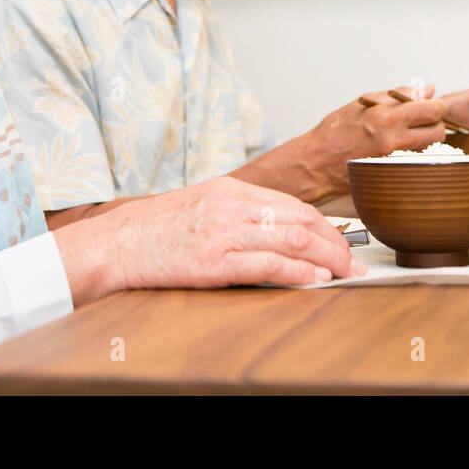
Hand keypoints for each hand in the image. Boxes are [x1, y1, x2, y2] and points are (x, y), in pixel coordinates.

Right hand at [55, 176, 364, 302]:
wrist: (113, 243)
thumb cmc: (152, 230)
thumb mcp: (199, 206)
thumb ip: (235, 213)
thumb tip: (276, 231)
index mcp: (230, 189)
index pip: (291, 204)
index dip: (323, 224)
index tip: (342, 241)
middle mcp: (231, 205)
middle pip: (299, 220)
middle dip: (335, 242)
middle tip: (355, 262)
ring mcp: (222, 232)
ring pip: (290, 241)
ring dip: (326, 259)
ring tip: (345, 274)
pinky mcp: (213, 261)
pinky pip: (266, 265)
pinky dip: (297, 273)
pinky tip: (314, 280)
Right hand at [303, 83, 448, 186]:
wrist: (317, 161)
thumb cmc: (336, 130)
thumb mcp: (364, 103)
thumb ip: (398, 95)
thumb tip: (427, 89)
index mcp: (385, 116)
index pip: (431, 110)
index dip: (437, 106)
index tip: (434, 106)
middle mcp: (392, 138)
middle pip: (438, 131)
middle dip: (436, 124)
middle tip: (425, 121)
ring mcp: (393, 159)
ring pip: (431, 148)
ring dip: (428, 140)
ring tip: (412, 135)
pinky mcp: (392, 173)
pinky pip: (417, 161)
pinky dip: (417, 154)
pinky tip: (404, 149)